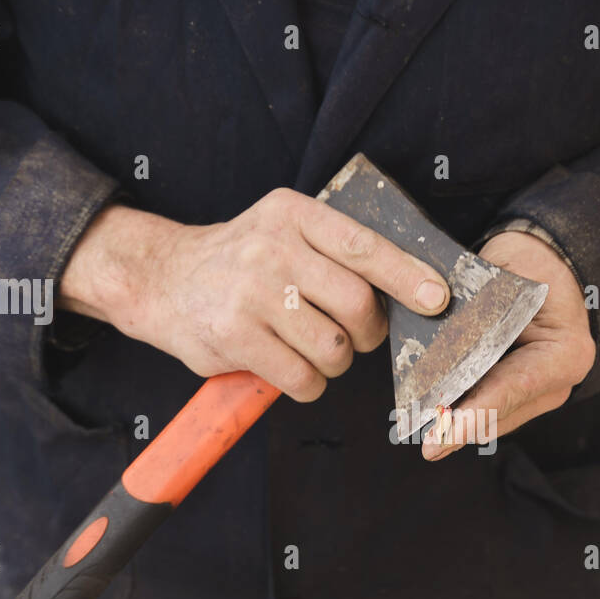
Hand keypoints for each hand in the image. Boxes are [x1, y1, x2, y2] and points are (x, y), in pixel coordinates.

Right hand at [58, 190, 449, 401]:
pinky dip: (309, 384)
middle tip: (355, 336)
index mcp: (292, 214)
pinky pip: (302, 377)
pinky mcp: (234, 337)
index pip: (362, 246)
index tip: (436, 298)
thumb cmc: (241, 262)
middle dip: (367, 332)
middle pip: (356, 304)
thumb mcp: (284, 231)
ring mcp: (250, 294)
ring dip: (335, 362)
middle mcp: (271, 249)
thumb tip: (412, 289)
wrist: (163, 279)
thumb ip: (335, 249)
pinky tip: (293, 370)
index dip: (406, 275)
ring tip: (314, 351)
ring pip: (332, 347)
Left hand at [422, 230, 594, 459]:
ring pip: (493, 421)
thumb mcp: (500, 277)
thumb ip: (474, 313)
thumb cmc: (528, 264)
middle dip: (459, 428)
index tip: (443, 438)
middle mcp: (558, 382)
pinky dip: (463, 411)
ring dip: (457, 423)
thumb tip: (431, 341)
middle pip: (500, 414)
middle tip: (427, 443)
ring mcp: (544, 393)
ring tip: (423, 428)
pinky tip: (434, 413)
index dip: (474, 413)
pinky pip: (490, 412)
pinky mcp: (526, 397)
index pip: (511, 387)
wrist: (548, 265)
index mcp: (563, 352)